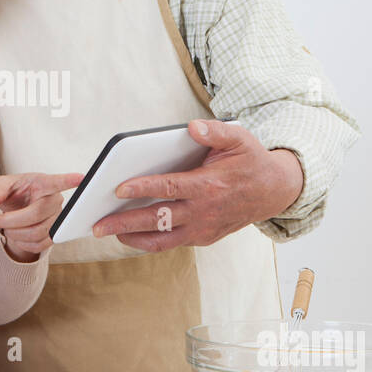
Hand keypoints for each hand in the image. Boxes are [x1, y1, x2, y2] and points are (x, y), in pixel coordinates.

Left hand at [0, 172, 82, 261]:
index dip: (69, 181)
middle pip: (36, 214)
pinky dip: (22, 243)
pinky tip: (15, 235)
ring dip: (14, 234)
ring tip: (3, 227)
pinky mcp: (56, 234)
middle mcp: (55, 200)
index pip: (57, 182)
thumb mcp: (4, 185)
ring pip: (38, 232)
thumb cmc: (16, 192)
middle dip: (10, 221)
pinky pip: (40, 244)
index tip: (82, 178)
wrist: (21, 208)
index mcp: (44, 183)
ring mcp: (58, 218)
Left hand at [90, 119, 303, 252]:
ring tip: (106, 233)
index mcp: (209, 186)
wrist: (275, 191)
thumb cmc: (251, 161)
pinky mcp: (203, 238)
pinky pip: (171, 243)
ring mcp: (203, 229)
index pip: (169, 188)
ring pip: (162, 239)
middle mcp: (204, 212)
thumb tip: (192, 128)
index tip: (118, 188)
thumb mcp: (240, 138)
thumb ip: (216, 132)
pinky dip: (148, 242)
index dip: (143, 188)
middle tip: (96, 224)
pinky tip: (128, 235)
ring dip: (132, 238)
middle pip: (157, 219)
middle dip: (124, 223)